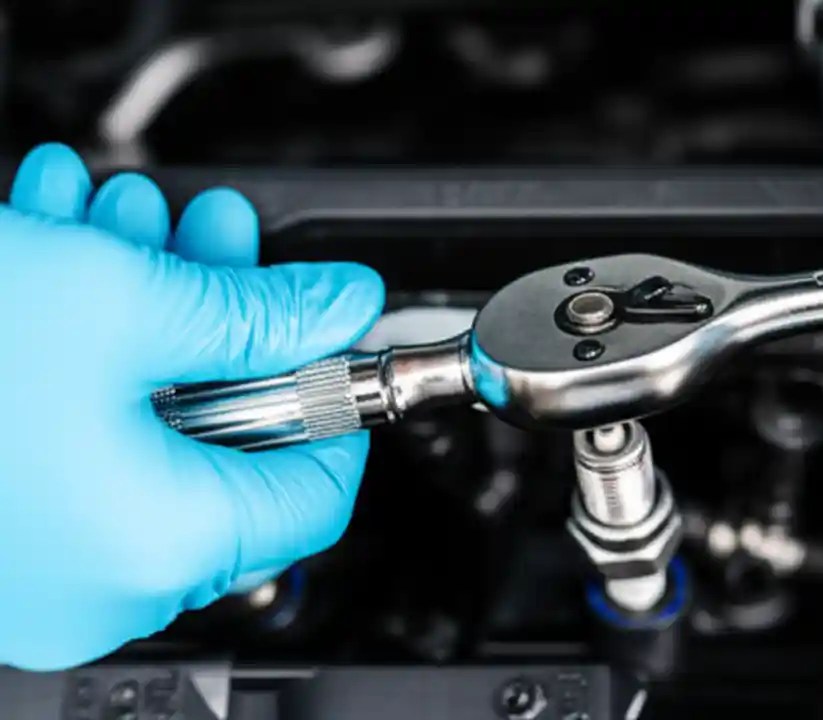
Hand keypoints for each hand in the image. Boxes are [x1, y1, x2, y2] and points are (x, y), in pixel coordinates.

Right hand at [0, 144, 384, 669]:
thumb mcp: (118, 300)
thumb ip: (259, 310)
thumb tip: (336, 305)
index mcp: (159, 545)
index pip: (316, 491)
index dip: (334, 401)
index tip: (329, 336)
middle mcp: (101, 583)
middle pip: (220, 444)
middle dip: (224, 323)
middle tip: (220, 245)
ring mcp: (37, 570)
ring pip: (137, 432)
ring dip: (145, 320)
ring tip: (125, 226)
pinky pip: (70, 448)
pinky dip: (80, 363)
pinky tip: (64, 265)